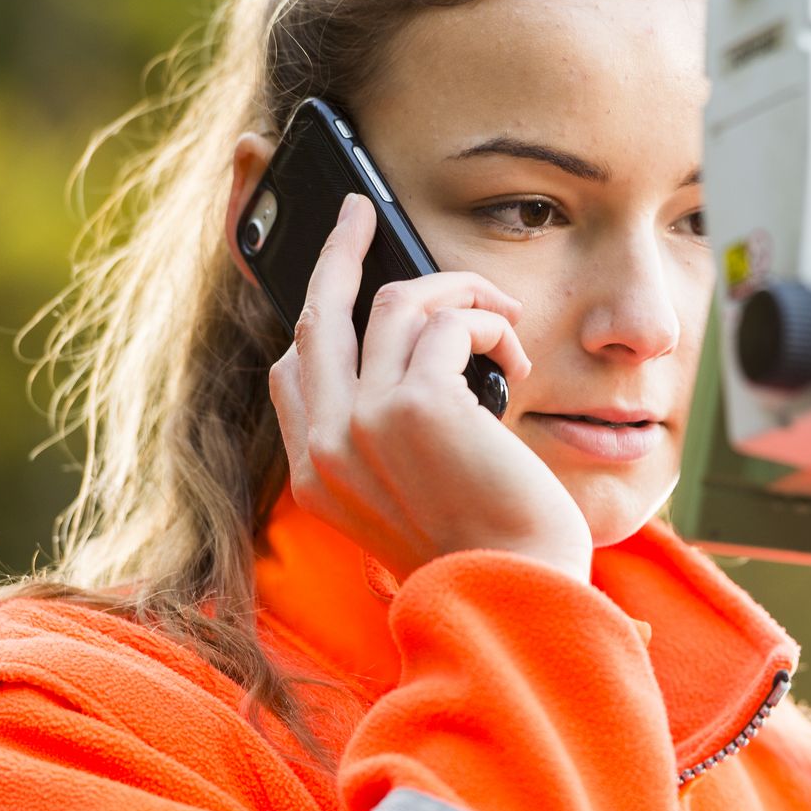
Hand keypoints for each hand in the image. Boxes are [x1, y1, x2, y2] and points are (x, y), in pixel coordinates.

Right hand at [269, 194, 593, 582]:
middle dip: (340, 250)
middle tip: (364, 211)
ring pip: (393, 303)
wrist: (517, 599)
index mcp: (316, 477)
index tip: (339, 279)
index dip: (318, 315)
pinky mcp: (417, 405)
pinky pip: (449, 322)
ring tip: (502, 320)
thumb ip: (390, 442)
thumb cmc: (486, 551)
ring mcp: (362, 423)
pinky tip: (516, 359)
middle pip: (316, 314)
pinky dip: (489, 325)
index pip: (294, 370)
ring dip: (458, 295)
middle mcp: (324, 446)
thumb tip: (420, 355)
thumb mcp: (413, 500)